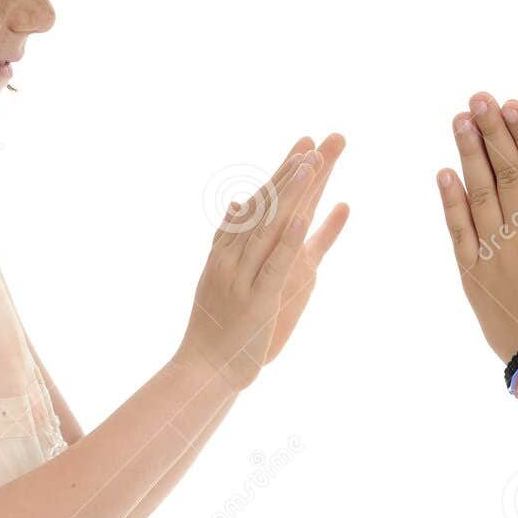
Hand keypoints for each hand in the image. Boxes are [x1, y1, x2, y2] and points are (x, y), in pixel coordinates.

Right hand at [177, 135, 346, 392]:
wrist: (201, 373)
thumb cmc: (216, 329)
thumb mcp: (222, 276)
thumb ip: (230, 240)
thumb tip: (234, 202)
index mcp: (226, 252)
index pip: (257, 204)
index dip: (281, 174)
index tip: (303, 147)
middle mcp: (231, 258)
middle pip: (264, 207)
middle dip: (292, 173)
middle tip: (316, 143)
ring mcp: (242, 278)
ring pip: (268, 228)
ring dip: (290, 194)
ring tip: (312, 164)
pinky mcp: (256, 302)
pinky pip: (273, 266)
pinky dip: (285, 240)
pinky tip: (300, 217)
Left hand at [436, 93, 517, 361]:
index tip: (511, 104)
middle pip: (506, 172)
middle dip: (492, 131)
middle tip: (478, 96)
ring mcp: (495, 253)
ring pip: (479, 193)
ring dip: (468, 154)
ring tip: (460, 120)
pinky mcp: (474, 275)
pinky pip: (459, 230)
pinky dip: (450, 201)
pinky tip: (444, 174)